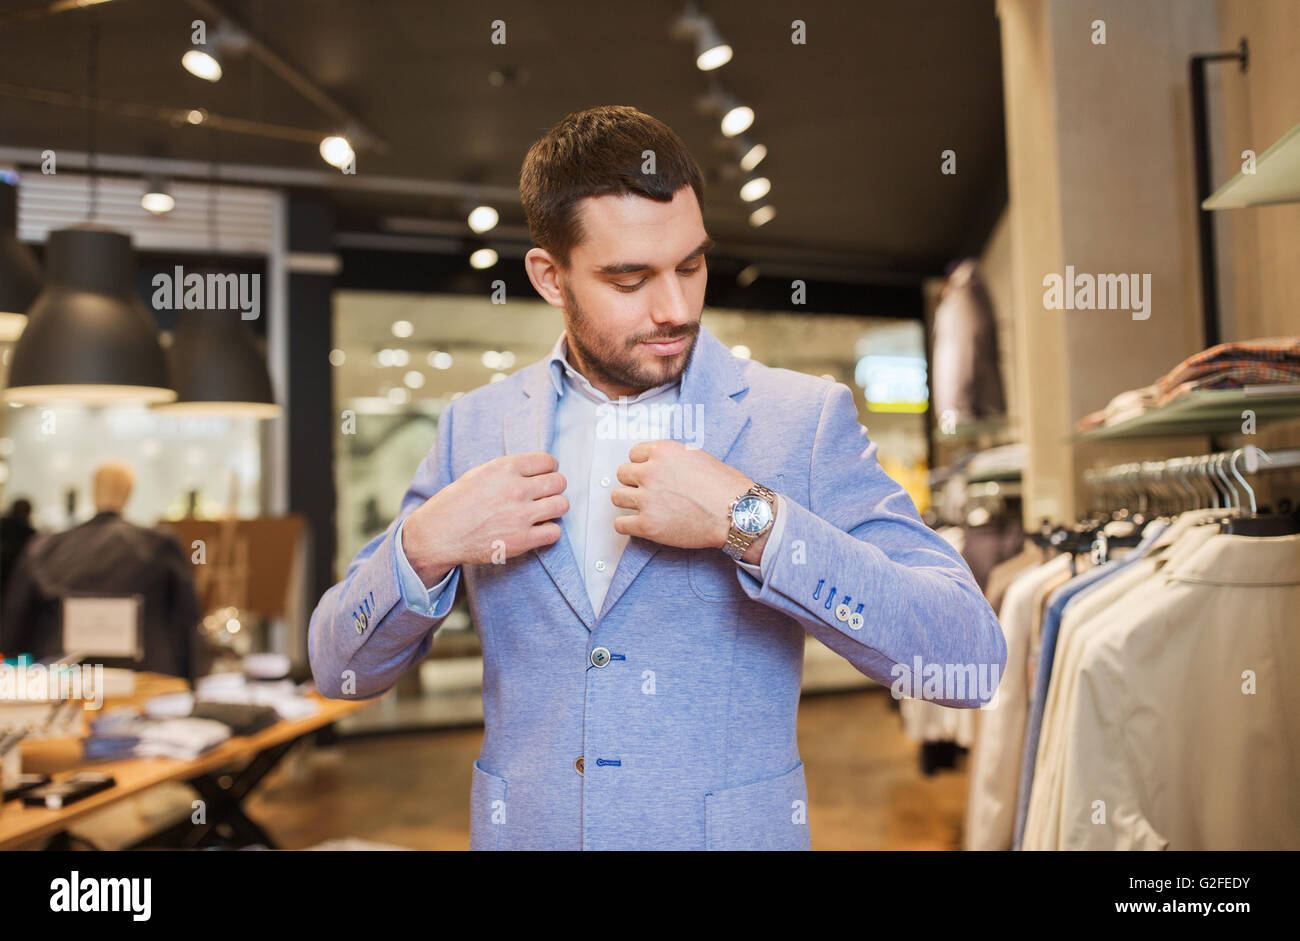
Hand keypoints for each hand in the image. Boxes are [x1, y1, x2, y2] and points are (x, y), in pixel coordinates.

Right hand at [402, 452, 567, 585]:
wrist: (439, 534)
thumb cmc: (455, 503)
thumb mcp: (478, 474)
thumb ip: (507, 470)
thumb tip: (533, 469)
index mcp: (504, 468)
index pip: (547, 461)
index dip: (548, 468)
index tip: (544, 475)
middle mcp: (515, 489)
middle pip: (559, 482)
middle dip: (554, 487)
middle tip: (544, 494)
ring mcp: (521, 516)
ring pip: (562, 505)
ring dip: (555, 508)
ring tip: (543, 512)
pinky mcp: (522, 540)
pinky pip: (555, 532)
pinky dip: (549, 531)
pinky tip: (537, 530)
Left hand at [611, 440, 758, 553]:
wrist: (738, 514)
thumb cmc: (725, 487)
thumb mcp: (697, 457)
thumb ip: (671, 459)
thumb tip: (655, 464)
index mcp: (663, 451)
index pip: (633, 453)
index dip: (642, 465)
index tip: (649, 474)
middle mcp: (651, 472)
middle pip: (622, 474)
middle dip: (634, 482)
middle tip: (648, 492)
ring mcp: (647, 499)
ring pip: (617, 497)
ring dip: (628, 502)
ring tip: (644, 508)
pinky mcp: (647, 525)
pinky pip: (620, 524)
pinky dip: (628, 525)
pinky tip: (640, 525)